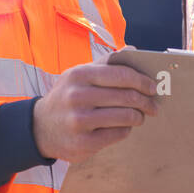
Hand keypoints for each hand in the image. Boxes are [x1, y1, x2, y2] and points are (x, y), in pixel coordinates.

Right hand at [32, 60, 158, 162]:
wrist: (40, 127)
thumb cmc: (67, 97)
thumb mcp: (78, 76)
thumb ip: (105, 63)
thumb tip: (132, 50)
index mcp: (78, 75)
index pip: (120, 74)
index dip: (142, 81)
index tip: (153, 87)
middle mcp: (77, 96)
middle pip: (126, 96)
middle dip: (145, 101)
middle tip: (153, 105)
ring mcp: (79, 121)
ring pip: (125, 116)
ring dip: (138, 116)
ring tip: (139, 116)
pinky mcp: (84, 142)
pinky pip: (118, 134)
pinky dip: (126, 129)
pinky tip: (124, 127)